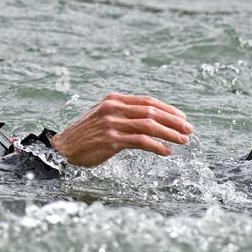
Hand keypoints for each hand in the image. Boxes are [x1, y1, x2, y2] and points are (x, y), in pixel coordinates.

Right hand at [51, 93, 192, 166]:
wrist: (63, 148)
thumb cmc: (84, 134)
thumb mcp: (102, 116)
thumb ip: (123, 114)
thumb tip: (150, 120)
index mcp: (114, 100)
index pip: (148, 101)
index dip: (169, 109)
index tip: (182, 118)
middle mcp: (113, 109)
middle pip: (152, 112)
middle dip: (174, 121)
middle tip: (188, 130)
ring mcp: (112, 123)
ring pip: (149, 126)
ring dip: (170, 134)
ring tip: (182, 141)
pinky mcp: (111, 140)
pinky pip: (140, 142)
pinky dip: (156, 146)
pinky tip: (166, 152)